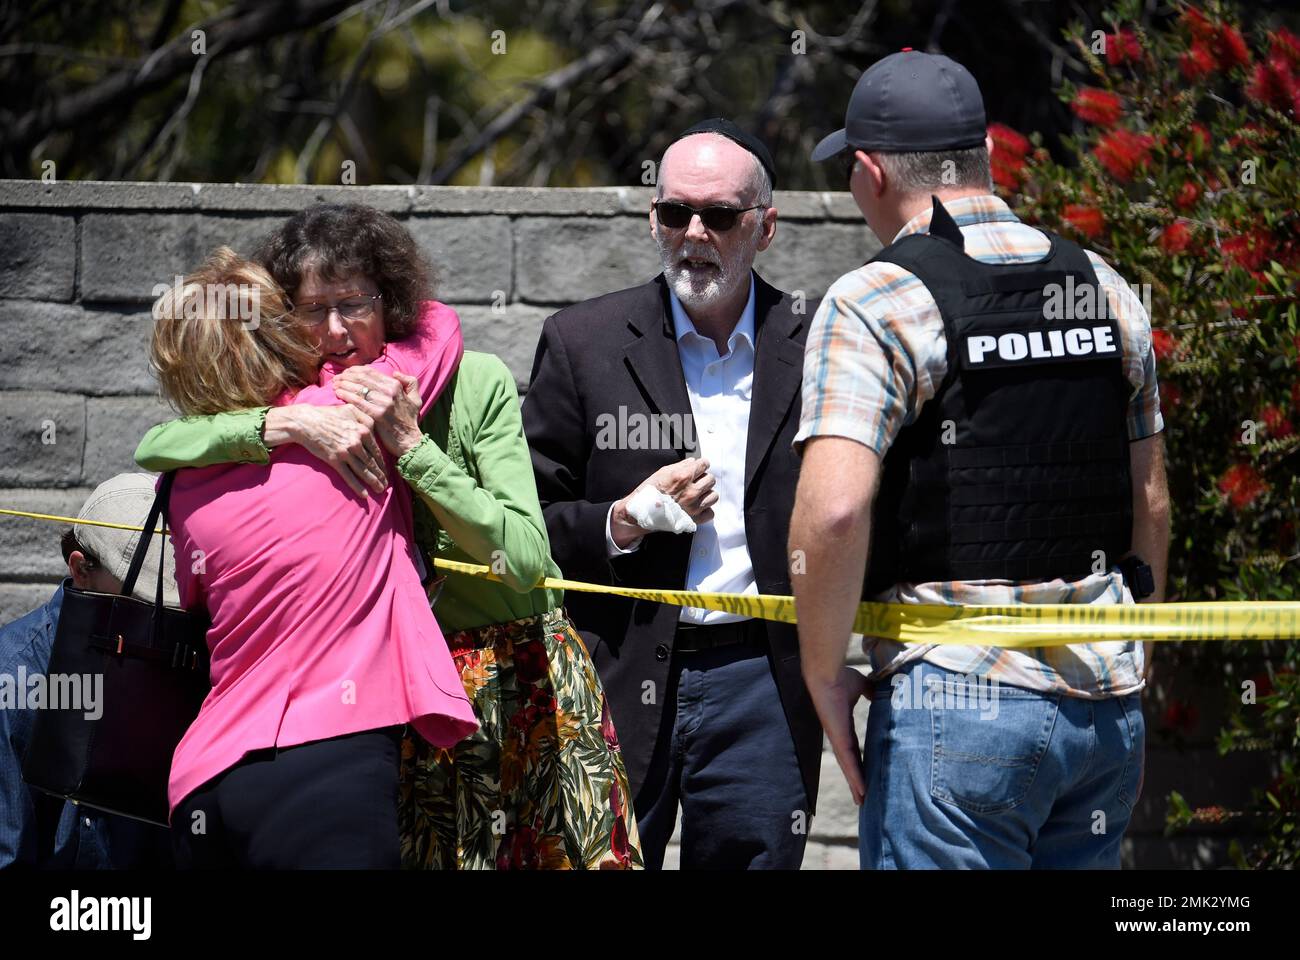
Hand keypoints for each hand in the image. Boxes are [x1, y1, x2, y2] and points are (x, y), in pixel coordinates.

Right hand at [268, 404, 386, 496]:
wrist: (305, 422)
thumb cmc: (327, 414)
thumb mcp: (350, 409)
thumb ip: (365, 416)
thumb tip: (376, 423)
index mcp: (363, 430)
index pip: (376, 450)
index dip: (383, 463)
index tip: (387, 470)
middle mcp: (357, 442)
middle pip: (372, 462)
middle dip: (381, 475)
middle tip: (387, 484)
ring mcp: (346, 452)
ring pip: (363, 471)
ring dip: (373, 482)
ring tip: (380, 490)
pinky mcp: (334, 460)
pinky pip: (348, 476)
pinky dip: (357, 486)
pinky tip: (364, 495)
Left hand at [333, 366, 424, 456]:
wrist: (408, 440)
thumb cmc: (409, 420)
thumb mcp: (416, 398)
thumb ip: (410, 382)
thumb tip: (395, 373)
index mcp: (396, 386)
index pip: (370, 372)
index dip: (355, 370)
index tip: (346, 372)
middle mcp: (390, 392)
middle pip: (361, 378)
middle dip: (346, 376)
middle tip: (336, 378)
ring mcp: (383, 404)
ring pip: (358, 388)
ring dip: (343, 384)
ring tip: (334, 384)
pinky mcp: (376, 415)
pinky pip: (357, 401)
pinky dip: (346, 395)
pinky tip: (338, 393)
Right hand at [610, 457, 717, 547]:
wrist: (641, 513)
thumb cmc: (649, 492)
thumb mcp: (662, 472)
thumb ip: (680, 466)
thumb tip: (693, 462)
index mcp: (683, 477)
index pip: (704, 464)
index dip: (702, 464)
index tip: (700, 467)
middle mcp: (691, 491)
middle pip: (711, 479)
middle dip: (704, 478)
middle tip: (696, 481)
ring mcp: (694, 506)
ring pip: (713, 495)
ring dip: (707, 494)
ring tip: (698, 495)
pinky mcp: (695, 519)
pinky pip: (710, 512)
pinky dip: (705, 510)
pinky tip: (697, 507)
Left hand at [805, 665, 871, 805]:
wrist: (827, 674)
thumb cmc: (840, 678)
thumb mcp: (861, 687)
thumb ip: (871, 692)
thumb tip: (885, 692)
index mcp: (845, 727)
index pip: (854, 750)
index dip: (860, 764)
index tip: (866, 775)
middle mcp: (840, 736)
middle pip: (850, 764)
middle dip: (856, 781)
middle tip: (863, 798)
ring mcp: (838, 739)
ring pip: (848, 768)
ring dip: (855, 785)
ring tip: (862, 801)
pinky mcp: (837, 738)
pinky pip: (848, 761)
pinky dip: (854, 776)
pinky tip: (860, 790)